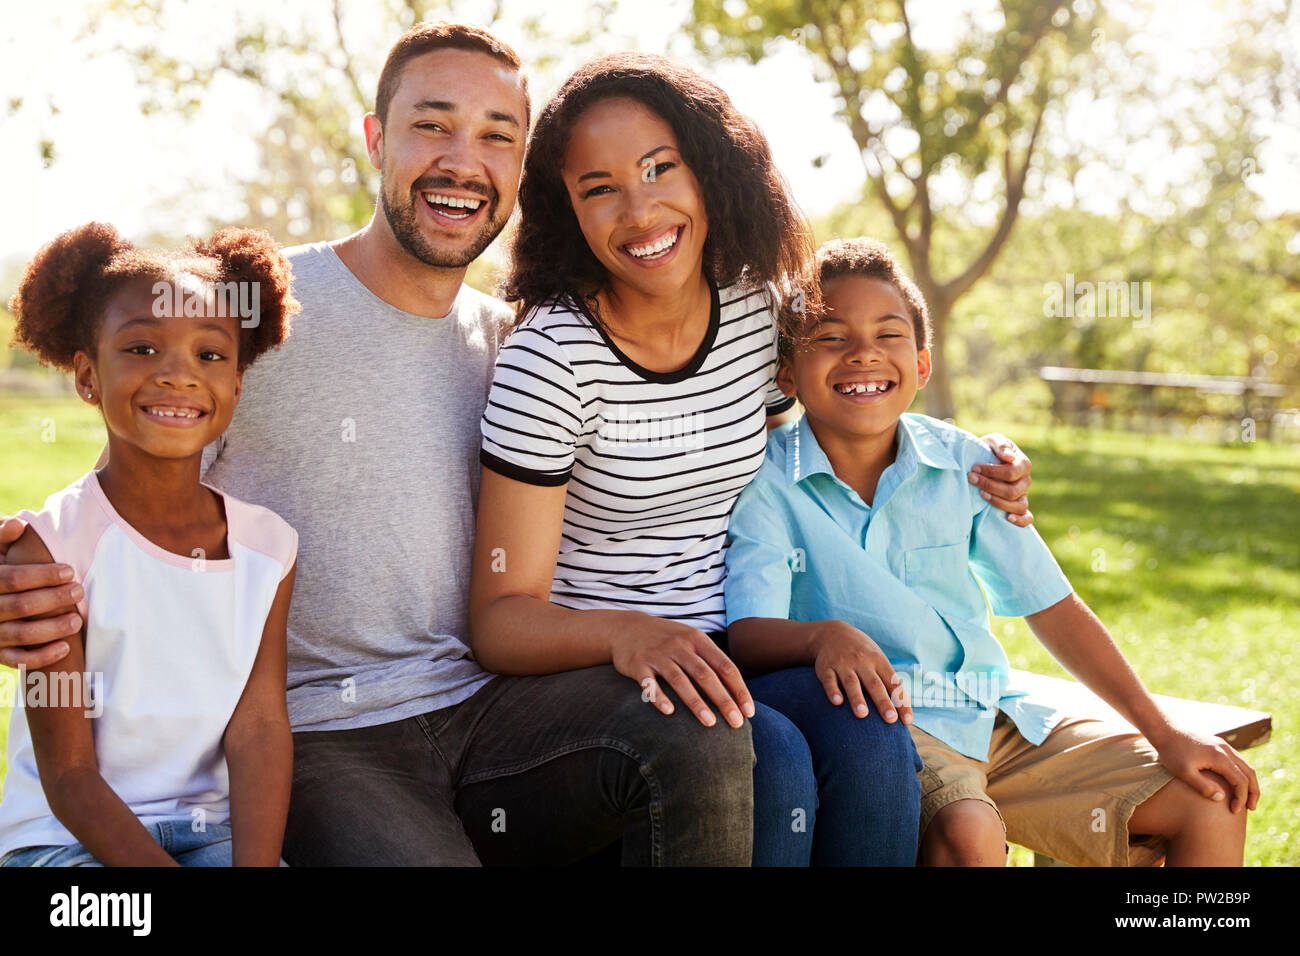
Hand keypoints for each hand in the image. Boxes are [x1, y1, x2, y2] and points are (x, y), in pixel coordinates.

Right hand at [0, 516, 80, 668]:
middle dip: (53, 600)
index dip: (41, 575)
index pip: (11, 578)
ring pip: (20, 634)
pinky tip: (65, 648)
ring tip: (78, 621)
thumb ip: (1, 536)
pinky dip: (41, 657)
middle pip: (20, 606)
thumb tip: (20, 525)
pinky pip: (17, 659)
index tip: (70, 571)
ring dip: (52, 628)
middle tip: (79, 592)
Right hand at [611, 617, 754, 728]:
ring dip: (696, 703)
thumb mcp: (691, 641)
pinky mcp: (638, 664)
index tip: (749, 712)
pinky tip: (669, 712)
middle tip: (736, 723)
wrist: (626, 627)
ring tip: (710, 723)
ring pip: (680, 680)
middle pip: (706, 675)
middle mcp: (679, 646)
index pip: (725, 666)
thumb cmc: (668, 640)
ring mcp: (658, 654)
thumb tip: (737, 691)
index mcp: (698, 640)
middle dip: (723, 700)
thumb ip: (711, 660)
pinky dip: (659, 697)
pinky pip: (649, 683)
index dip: (739, 690)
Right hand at [811, 620, 911, 723]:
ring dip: (857, 698)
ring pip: (851, 682)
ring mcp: (843, 664)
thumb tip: (907, 703)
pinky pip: (829, 680)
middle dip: (882, 701)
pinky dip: (832, 690)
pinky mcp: (826, 668)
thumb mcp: (878, 660)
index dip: (901, 701)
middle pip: (874, 684)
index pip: (893, 683)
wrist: (832, 633)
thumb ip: (890, 681)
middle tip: (890, 719)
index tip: (907, 720)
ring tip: (862, 714)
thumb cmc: (861, 652)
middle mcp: (862, 662)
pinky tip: (837, 702)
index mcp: (878, 662)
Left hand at [972, 433, 1032, 525]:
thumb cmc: (989, 449)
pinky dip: (1021, 520)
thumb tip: (1009, 457)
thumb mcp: (993, 441)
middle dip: (989, 485)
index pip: (1011, 472)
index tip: (974, 468)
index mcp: (1023, 464)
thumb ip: (1001, 445)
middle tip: (971, 479)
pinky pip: (1027, 518)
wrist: (982, 460)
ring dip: (998, 502)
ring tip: (981, 495)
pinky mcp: (1018, 506)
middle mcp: (1026, 481)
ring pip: (1019, 506)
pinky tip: (1008, 518)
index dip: (992, 472)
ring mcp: (1023, 495)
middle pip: (1012, 491)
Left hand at [1149, 723, 1259, 813]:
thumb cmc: (1171, 752)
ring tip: (1247, 799)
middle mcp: (1225, 750)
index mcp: (1220, 757)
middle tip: (1251, 809)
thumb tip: (1222, 798)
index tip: (1235, 811)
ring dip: (1249, 782)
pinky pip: (1237, 760)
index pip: (1241, 781)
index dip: (1241, 798)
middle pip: (1250, 773)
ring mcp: (1222, 745)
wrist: (1164, 729)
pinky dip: (1242, 773)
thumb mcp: (1183, 772)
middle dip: (1253, 792)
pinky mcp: (1217, 744)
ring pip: (1245, 765)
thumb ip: (1203, 786)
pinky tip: (1235, 783)